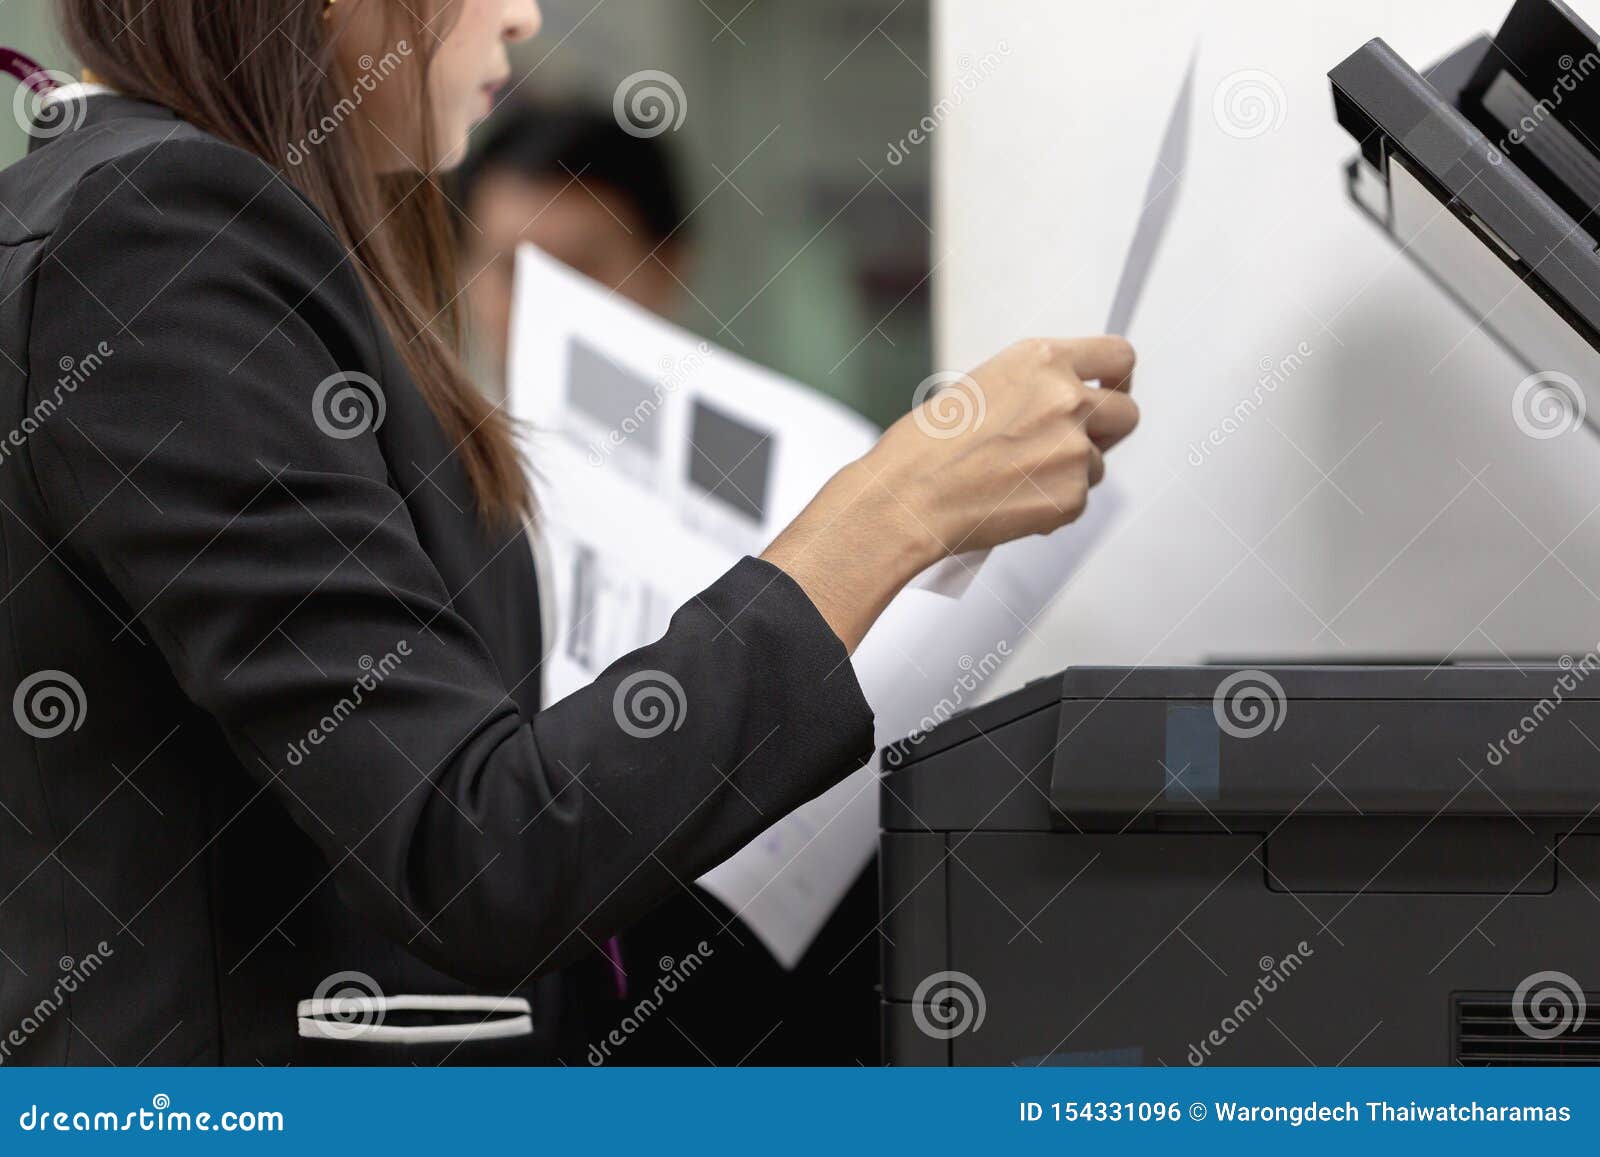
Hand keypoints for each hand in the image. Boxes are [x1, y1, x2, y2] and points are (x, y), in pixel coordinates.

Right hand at [868, 335, 1137, 557]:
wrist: (907, 498)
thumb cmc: (926, 448)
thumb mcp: (983, 386)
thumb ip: (1036, 386)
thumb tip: (1070, 401)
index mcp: (1041, 360)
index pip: (1118, 356)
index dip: (1118, 378)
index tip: (1113, 389)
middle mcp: (1065, 398)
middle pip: (1126, 412)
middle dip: (1106, 430)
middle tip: (1072, 443)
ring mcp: (1074, 448)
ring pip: (1099, 463)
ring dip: (1070, 471)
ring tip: (1016, 477)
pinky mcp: (1072, 495)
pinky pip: (1078, 499)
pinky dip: (1053, 503)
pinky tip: (1011, 499)